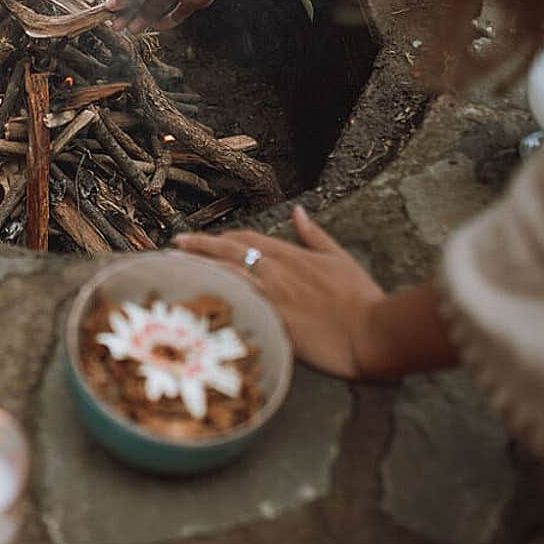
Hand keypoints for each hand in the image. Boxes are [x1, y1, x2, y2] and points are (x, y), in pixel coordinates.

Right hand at [105, 0, 211, 33]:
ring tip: (133, 30)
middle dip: (129, 12)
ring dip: (144, 18)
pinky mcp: (189, 0)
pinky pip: (175, 13)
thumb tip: (111, 4)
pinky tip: (156, 26)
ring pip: (157, 6)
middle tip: (117, 26)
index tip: (110, 11)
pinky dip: (166, 21)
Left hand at [173, 205, 386, 379]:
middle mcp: (274, 270)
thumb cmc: (360, 297)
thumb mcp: (338, 257)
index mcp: (289, 255)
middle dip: (198, 245)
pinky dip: (211, 296)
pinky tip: (191, 296)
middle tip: (175, 245)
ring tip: (173, 265)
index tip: (204, 239)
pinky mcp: (268, 320)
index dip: (221, 238)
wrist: (371, 331)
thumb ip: (314, 234)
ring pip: (222, 273)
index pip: (245, 240)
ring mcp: (269, 294)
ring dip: (196, 267)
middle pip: (226, 251)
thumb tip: (299, 212)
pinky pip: (232, 304)